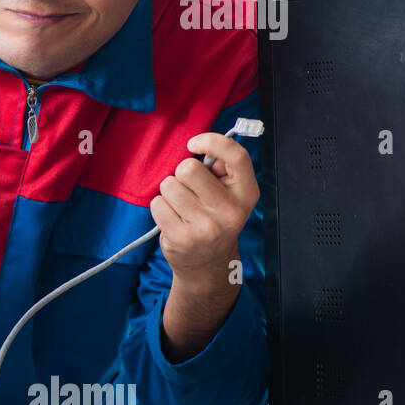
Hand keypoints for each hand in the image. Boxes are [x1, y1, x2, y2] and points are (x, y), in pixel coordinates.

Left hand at [149, 132, 258, 280]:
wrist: (207, 264)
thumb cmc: (214, 218)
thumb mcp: (229, 194)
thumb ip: (221, 168)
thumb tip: (202, 147)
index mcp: (247, 193)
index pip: (236, 155)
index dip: (211, 141)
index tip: (194, 144)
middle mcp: (231, 211)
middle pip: (188, 168)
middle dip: (181, 174)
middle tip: (188, 188)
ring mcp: (207, 227)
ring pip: (169, 185)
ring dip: (169, 191)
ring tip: (181, 206)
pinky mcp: (183, 238)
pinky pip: (157, 204)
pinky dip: (160, 207)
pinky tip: (173, 218)